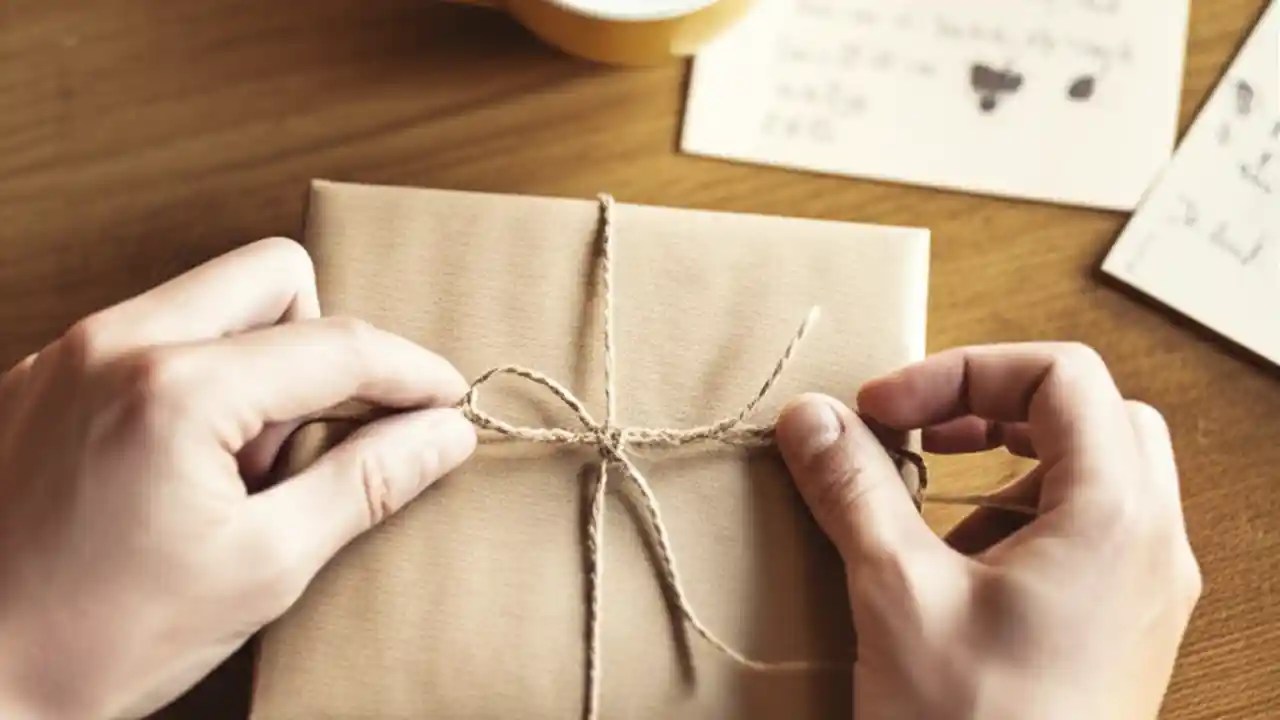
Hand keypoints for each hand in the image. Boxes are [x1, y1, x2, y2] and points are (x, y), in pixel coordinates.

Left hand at [0, 239, 476, 718]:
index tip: (446, 401)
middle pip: (274, 276)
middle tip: (319, 435)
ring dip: (259, 359)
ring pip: (211, 297)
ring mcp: (68, 353)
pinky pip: (153, 331)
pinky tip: (188, 462)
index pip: (336, 345)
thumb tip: (440, 435)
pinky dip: (199, 373)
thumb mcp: (263, 567)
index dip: (410, 371)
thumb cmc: (100, 641)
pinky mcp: (41, 375)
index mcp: (177, 391)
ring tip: (241, 465)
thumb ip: (364, 485)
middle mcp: (115, 344)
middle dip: (323, 343)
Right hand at [775, 344, 1200, 719]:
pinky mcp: (1120, 629)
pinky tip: (956, 570)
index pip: (1061, 375)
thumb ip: (853, 488)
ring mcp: (1144, 591)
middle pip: (1093, 415)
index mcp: (1114, 516)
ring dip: (1008, 462)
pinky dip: (1022, 518)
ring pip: (1097, 473)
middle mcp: (1150, 544)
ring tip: (931, 502)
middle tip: (919, 432)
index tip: (884, 410)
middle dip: (996, 405)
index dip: (963, 371)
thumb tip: (811, 416)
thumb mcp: (895, 592)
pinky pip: (1088, 535)